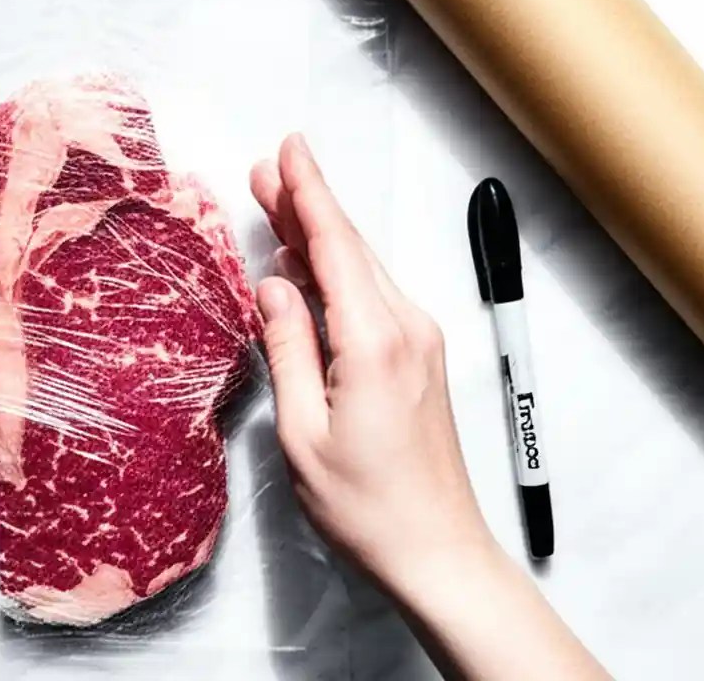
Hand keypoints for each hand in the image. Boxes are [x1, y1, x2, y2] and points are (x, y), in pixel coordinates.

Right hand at [251, 134, 607, 680]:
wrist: (438, 552)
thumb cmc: (367, 507)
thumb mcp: (303, 432)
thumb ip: (287, 348)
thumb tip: (274, 286)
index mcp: (375, 342)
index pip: (335, 246)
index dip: (308, 192)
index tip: (288, 149)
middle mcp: (406, 330)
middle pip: (350, 248)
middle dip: (307, 203)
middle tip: (265, 170)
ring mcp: (419, 344)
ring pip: (362, 270)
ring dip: (320, 236)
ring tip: (278, 206)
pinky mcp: (418, 361)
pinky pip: (372, 299)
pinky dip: (337, 274)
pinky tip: (310, 268)